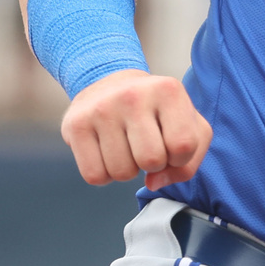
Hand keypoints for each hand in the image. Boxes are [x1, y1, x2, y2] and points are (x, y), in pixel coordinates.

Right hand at [60, 68, 211, 189]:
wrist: (109, 83)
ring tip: (125, 145)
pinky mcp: (76, 124)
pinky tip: (106, 152)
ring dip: (127, 169)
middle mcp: (133, 95)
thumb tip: (153, 183)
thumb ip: (188, 162)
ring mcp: (101, 108)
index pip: (182, 147)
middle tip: (145, 146)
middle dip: (152, 165)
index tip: (169, 144)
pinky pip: (94, 175)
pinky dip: (103, 174)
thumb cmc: (156, 111)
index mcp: (168, 91)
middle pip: (150, 161)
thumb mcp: (188, 126)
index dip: (179, 158)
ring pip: (122, 173)